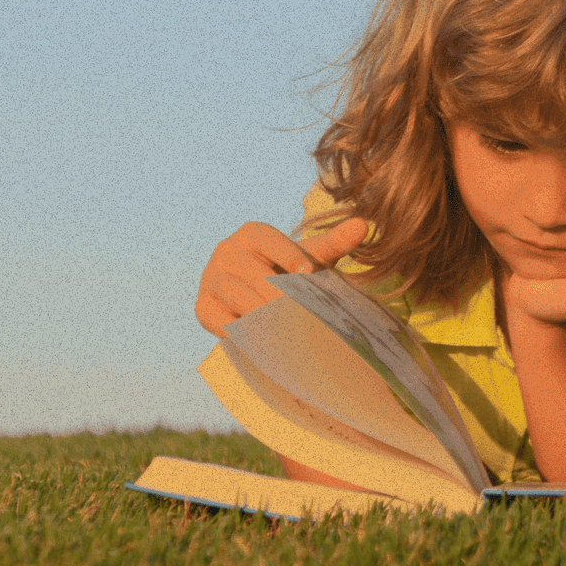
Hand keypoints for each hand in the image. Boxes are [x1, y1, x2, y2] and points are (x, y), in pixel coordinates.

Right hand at [194, 217, 368, 335]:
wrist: (260, 297)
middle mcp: (226, 251)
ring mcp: (211, 279)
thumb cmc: (290, 272)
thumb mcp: (312, 257)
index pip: (267, 239)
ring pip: (237, 297)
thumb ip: (335, 243)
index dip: (288, 254)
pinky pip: (221, 320)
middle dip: (279, 292)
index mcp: (252, 234)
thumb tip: (363, 226)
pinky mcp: (203, 307)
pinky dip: (242, 331)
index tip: (308, 273)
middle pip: (252, 272)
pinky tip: (263, 340)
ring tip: (287, 328)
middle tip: (302, 310)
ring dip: (263, 314)